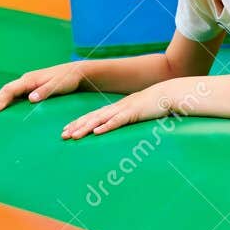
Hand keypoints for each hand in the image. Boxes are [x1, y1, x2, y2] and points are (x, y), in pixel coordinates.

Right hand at [0, 63, 84, 113]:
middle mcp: (26, 79)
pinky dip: (4, 98)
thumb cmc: (67, 79)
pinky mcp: (31, 85)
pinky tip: (0, 103)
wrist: (76, 72)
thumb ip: (44, 92)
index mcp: (30, 79)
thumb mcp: (58, 85)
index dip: (1, 100)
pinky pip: (14, 92)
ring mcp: (28, 82)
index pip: (11, 90)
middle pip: (6, 90)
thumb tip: (30, 99)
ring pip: (8, 90)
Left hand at [61, 81, 185, 139]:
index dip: (78, 123)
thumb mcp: (135, 112)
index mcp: (115, 108)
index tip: (66, 131)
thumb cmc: (152, 105)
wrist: (167, 94)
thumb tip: (118, 125)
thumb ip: (125, 119)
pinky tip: (96, 132)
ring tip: (73, 136)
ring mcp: (123, 110)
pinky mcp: (133, 113)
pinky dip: (106, 127)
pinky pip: (117, 121)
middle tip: (63, 135)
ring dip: (86, 128)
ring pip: (100, 120)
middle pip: (91, 118)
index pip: (92, 116)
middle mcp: (115, 108)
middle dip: (76, 126)